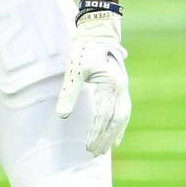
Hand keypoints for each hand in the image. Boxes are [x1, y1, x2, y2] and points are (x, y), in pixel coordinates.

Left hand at [56, 10, 130, 156]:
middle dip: (105, 138)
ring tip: (104, 151)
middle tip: (94, 154)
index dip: (96, 132)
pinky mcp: (120, 88)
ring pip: (122, 118)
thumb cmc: (85, 50)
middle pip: (116, 120)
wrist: (98, 33)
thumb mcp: (74, 70)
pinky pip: (123, 112)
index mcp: (111, 85)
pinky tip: (115, 138)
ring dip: (113, 135)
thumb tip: (62, 116)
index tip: (87, 146)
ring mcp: (123, 89)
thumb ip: (69, 93)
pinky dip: (120, 127)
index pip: (104, 115)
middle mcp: (121, 89)